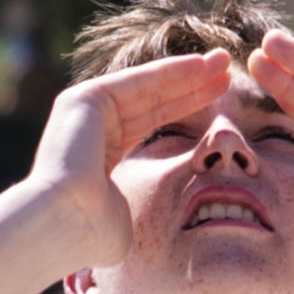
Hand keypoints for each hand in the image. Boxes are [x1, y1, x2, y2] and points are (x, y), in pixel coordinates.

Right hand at [24, 53, 233, 268]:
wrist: (66, 224)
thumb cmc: (97, 233)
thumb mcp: (132, 215)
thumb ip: (149, 206)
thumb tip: (169, 223)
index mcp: (103, 154)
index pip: (152, 123)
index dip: (186, 109)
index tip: (221, 103)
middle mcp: (93, 128)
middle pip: (153, 101)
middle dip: (191, 85)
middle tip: (226, 71)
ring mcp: (85, 111)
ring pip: (148, 86)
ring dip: (186, 73)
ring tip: (222, 60)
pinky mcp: (84, 99)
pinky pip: (137, 80)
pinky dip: (169, 71)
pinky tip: (200, 64)